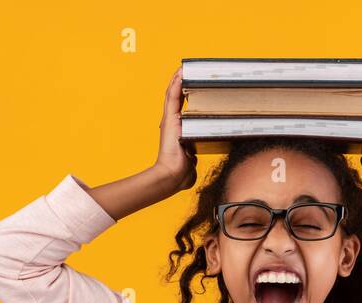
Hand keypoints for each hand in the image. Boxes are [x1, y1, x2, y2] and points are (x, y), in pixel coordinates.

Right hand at [154, 66, 196, 192]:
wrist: (172, 176)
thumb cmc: (180, 173)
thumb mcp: (189, 161)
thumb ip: (191, 157)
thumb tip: (192, 159)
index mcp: (177, 130)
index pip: (180, 108)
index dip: (183, 94)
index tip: (189, 83)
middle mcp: (171, 123)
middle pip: (175, 98)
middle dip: (180, 83)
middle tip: (187, 70)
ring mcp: (169, 120)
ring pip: (172, 94)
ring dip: (177, 79)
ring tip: (184, 67)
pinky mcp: (169, 119)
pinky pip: (172, 97)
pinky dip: (176, 84)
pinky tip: (180, 73)